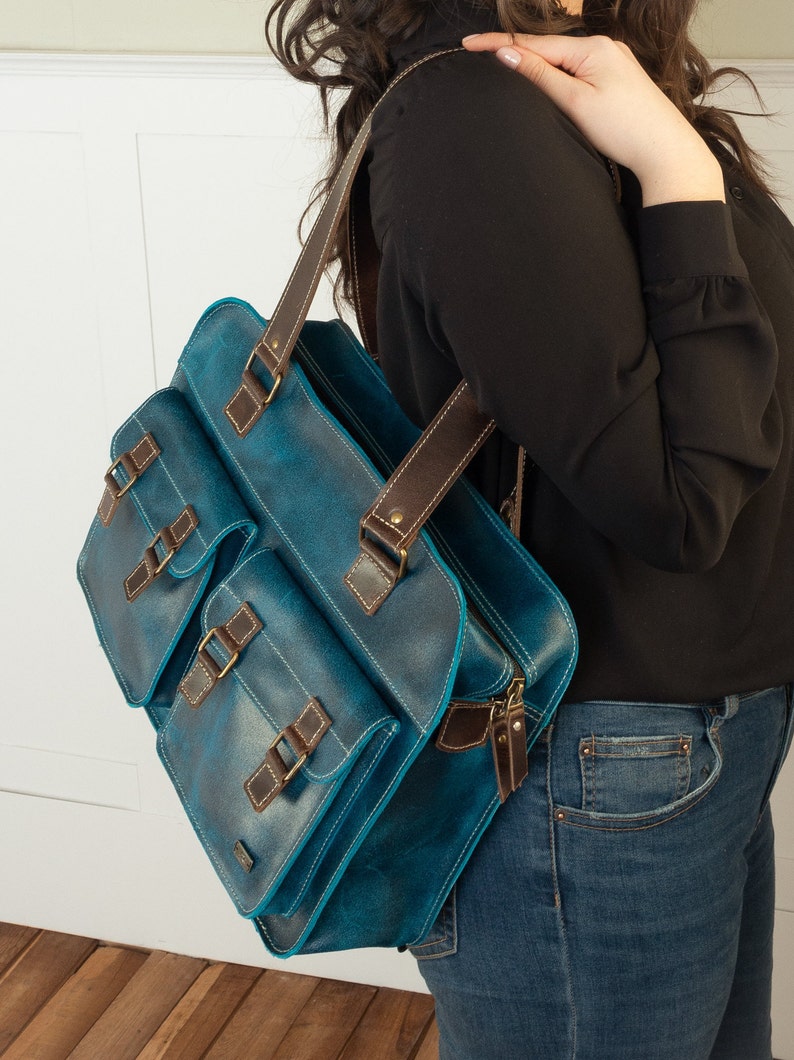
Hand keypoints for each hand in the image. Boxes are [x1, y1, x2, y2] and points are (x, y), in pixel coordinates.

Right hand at [463, 33, 724, 205]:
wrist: (667, 151)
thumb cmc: (625, 129)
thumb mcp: (576, 102)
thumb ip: (540, 77)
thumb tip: (507, 55)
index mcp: (592, 48)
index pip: (534, 44)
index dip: (498, 45)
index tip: (467, 44)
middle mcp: (604, 47)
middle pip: (548, 49)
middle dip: (515, 53)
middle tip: (477, 55)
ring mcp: (613, 62)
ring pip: (563, 61)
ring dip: (535, 65)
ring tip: (504, 69)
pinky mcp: (619, 79)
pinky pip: (578, 71)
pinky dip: (557, 76)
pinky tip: (545, 83)